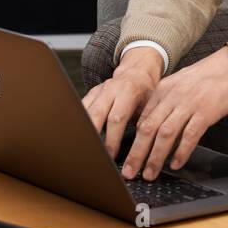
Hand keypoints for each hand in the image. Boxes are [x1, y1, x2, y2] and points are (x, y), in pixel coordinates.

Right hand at [82, 46, 164, 161]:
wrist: (137, 72)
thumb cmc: (145, 92)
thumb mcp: (149, 106)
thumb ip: (143, 123)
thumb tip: (141, 148)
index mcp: (128, 91)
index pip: (117, 118)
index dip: (112, 139)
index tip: (110, 156)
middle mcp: (111, 89)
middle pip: (96, 115)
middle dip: (93, 137)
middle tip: (93, 155)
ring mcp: (98, 90)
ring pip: (84, 112)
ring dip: (82, 131)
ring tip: (82, 149)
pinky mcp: (90, 94)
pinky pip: (80, 109)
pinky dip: (78, 123)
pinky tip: (77, 137)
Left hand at [119, 46, 227, 180]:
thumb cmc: (208, 75)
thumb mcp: (179, 83)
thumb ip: (164, 101)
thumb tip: (150, 122)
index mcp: (163, 90)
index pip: (142, 120)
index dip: (133, 142)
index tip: (128, 158)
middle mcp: (172, 97)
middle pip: (148, 129)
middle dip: (136, 154)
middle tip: (129, 172)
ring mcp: (189, 104)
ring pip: (165, 134)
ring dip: (155, 157)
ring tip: (150, 174)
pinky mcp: (206, 112)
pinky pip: (190, 135)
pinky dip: (181, 152)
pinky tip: (176, 164)